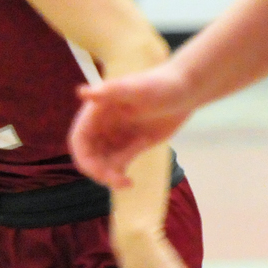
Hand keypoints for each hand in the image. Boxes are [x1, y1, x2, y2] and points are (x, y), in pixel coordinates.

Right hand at [71, 65, 195, 188]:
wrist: (187, 91)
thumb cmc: (162, 84)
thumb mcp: (137, 89)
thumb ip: (111, 92)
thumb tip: (83, 92)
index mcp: (97, 112)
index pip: (79, 139)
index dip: (83, 157)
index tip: (98, 172)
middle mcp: (101, 125)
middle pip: (89, 155)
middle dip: (98, 171)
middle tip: (119, 182)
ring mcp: (115, 137)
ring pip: (101, 163)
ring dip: (109, 176)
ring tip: (127, 183)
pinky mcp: (129, 145)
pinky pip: (116, 165)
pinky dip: (118, 175)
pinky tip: (130, 181)